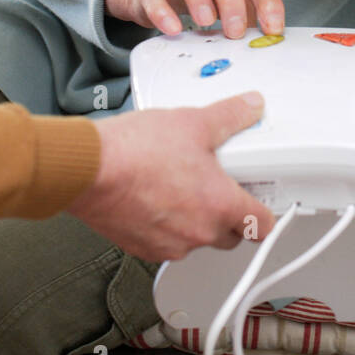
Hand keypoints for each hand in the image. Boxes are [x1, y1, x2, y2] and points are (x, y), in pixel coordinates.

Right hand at [67, 93, 273, 260]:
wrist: (90, 170)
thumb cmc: (137, 152)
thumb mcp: (193, 122)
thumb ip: (229, 116)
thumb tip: (251, 107)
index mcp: (220, 206)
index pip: (263, 225)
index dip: (264, 211)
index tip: (259, 198)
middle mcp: (199, 233)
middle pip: (231, 235)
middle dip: (228, 213)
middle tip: (216, 183)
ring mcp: (170, 245)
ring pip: (197, 238)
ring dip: (195, 219)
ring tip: (179, 183)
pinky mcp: (143, 248)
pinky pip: (167, 242)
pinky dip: (166, 224)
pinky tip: (155, 195)